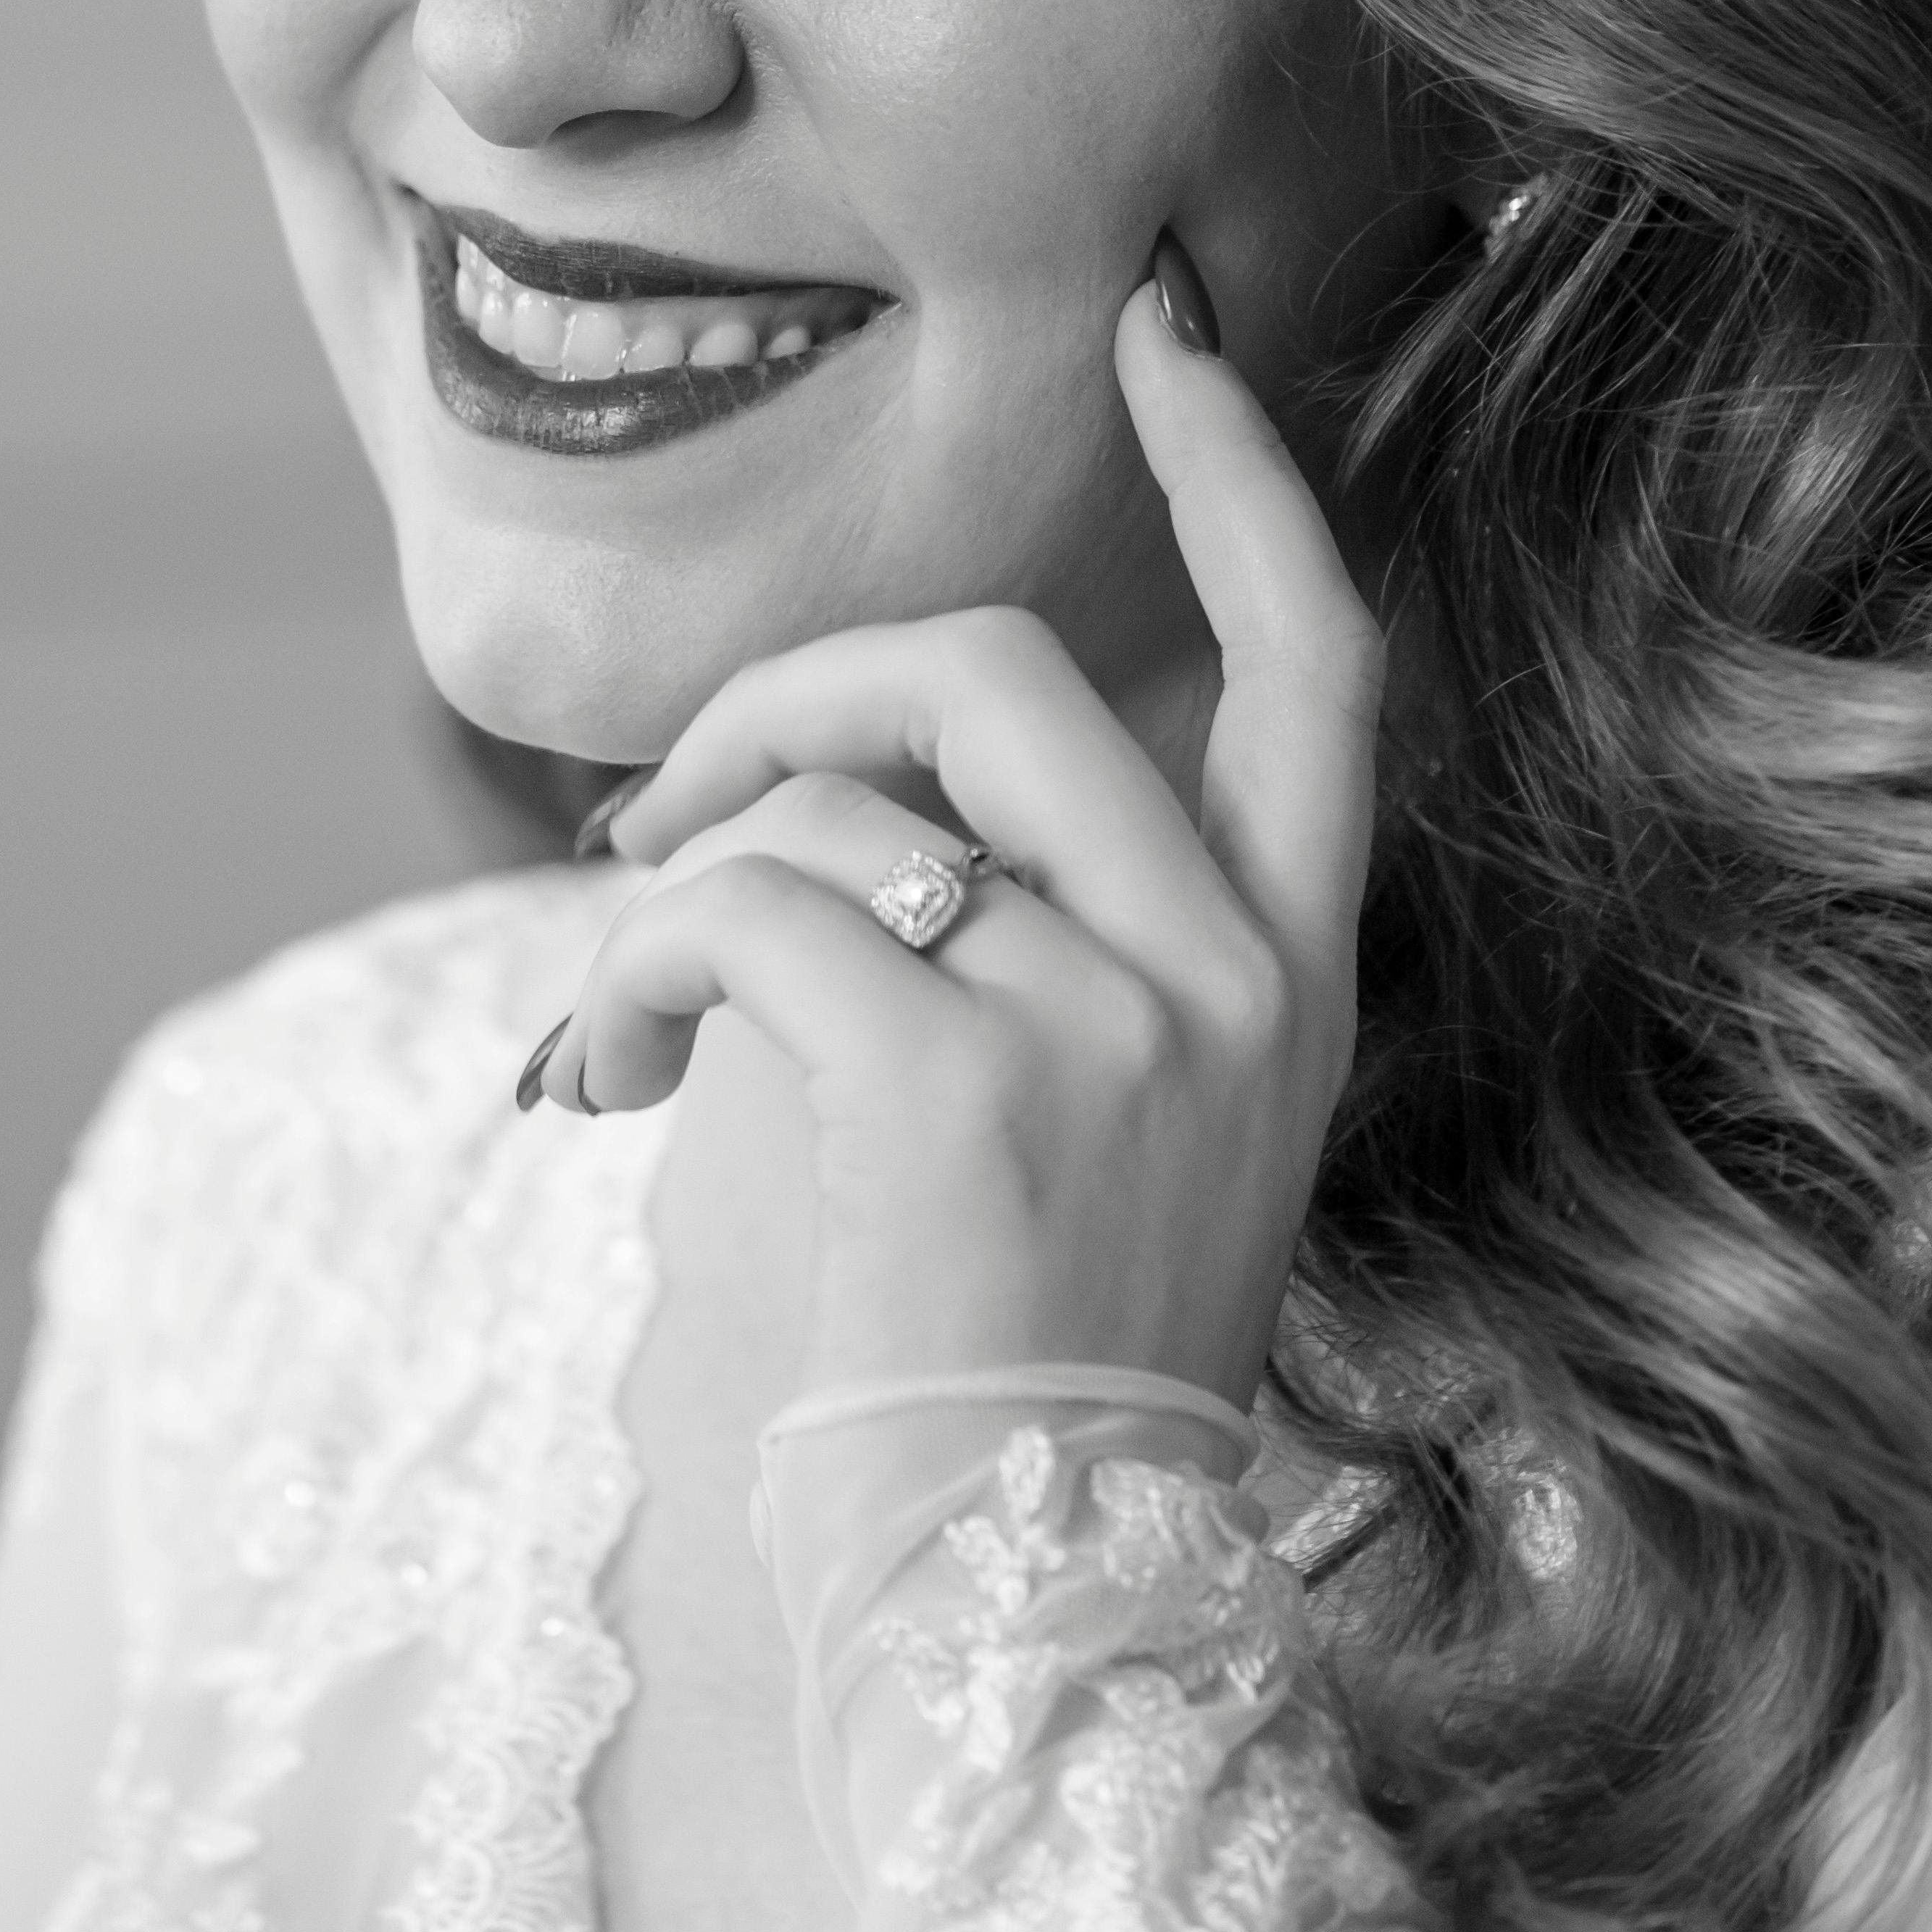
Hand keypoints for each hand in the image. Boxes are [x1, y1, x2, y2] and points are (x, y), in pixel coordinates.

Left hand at [529, 279, 1386, 1409]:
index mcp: (1291, 972)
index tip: (1168, 325)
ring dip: (685, 861)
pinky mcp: (964, 1086)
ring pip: (855, 791)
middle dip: (807, 684)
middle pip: (1014, 672)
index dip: (1249, 477)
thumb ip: (1050, 927)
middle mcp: (1237, 979)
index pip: (1322, 660)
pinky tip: (608, 1073)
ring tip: (629, 1004)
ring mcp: (1118, 1027)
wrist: (1030, 1606)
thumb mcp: (1118, 1118)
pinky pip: (751, 907)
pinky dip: (639, 964)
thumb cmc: (1026, 1362)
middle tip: (674, 801)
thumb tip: (841, 787)